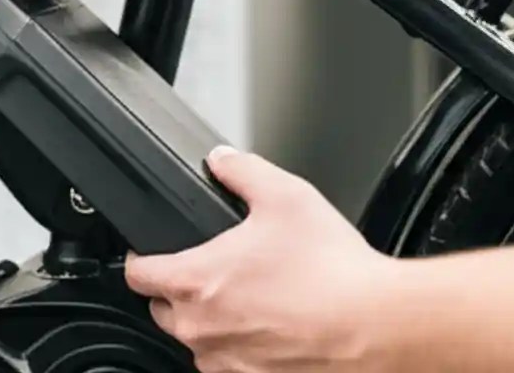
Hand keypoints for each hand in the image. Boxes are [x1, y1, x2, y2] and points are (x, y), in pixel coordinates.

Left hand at [125, 147, 399, 372]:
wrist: (377, 327)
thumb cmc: (333, 272)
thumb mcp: (286, 196)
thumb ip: (242, 171)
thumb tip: (221, 160)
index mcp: (196, 281)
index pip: (136, 273)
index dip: (141, 256)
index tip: (152, 251)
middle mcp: (201, 329)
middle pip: (162, 308)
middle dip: (180, 288)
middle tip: (217, 269)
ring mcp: (225, 361)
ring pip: (196, 339)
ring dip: (211, 320)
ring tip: (252, 298)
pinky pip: (227, 364)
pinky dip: (239, 346)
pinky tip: (271, 325)